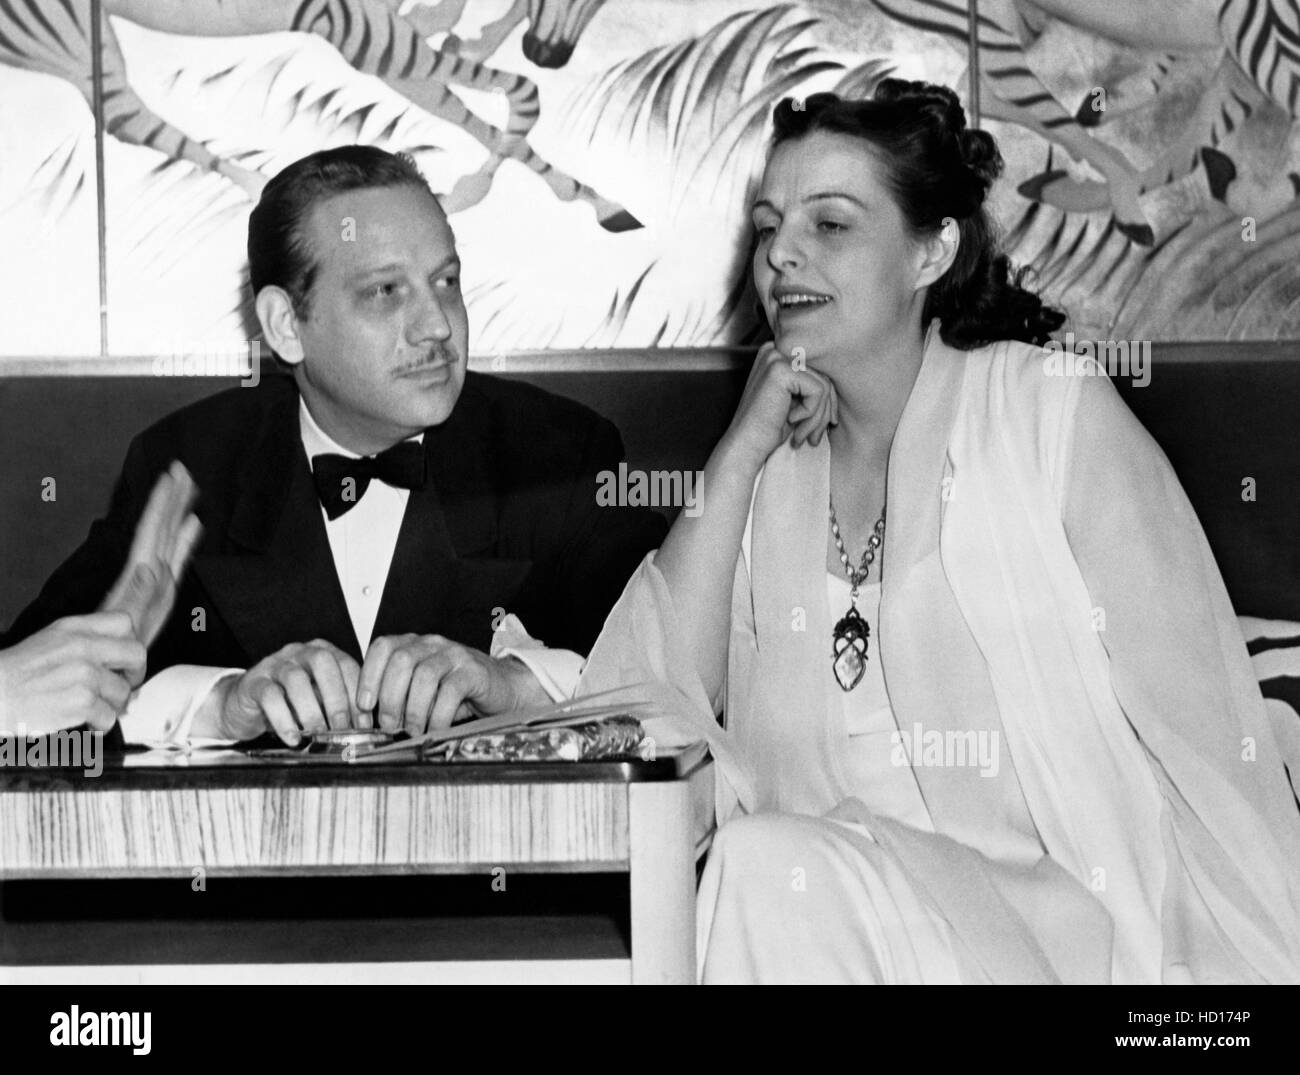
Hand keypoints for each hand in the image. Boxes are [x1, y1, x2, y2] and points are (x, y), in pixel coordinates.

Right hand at [0, 612, 145, 734]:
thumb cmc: (16, 674)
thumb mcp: (49, 641)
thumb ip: (84, 640)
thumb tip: (118, 652)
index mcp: (74, 629)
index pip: (124, 623)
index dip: (129, 643)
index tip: (124, 659)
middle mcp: (83, 647)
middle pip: (137, 655)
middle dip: (134, 674)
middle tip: (123, 685)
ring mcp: (84, 674)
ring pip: (124, 692)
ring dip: (113, 705)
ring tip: (92, 708)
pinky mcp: (82, 702)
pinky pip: (110, 717)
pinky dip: (100, 725)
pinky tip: (85, 722)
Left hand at [99, 461, 202, 665]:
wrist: (115, 664)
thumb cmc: (117, 647)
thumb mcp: (128, 620)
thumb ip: (142, 592)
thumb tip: (150, 564)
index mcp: (143, 575)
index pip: (153, 530)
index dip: (162, 503)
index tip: (172, 477)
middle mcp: (151, 571)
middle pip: (162, 526)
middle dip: (172, 498)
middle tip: (182, 469)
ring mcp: (158, 578)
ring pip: (169, 536)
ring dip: (179, 511)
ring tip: (189, 487)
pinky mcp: (164, 589)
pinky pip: (177, 556)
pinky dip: (185, 538)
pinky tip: (193, 524)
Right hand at [214, 640, 362, 744]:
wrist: (242, 706)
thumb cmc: (288, 703)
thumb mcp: (318, 701)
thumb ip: (337, 707)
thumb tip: (362, 728)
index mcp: (322, 652)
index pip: (347, 664)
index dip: (358, 694)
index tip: (363, 723)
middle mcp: (299, 652)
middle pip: (323, 662)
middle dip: (336, 698)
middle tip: (342, 728)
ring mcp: (275, 664)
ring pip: (296, 679)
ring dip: (311, 710)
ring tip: (318, 734)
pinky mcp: (254, 682)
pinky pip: (269, 697)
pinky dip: (284, 720)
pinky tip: (292, 738)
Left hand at [358, 634, 542, 734]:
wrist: (503, 689)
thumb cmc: (459, 692)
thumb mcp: (423, 690)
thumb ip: (400, 696)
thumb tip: (372, 721)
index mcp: (415, 645)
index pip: (383, 647)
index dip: (368, 675)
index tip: (364, 704)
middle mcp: (433, 644)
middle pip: (401, 660)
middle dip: (389, 697)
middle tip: (389, 725)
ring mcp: (455, 655)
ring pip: (424, 675)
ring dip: (413, 709)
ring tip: (412, 730)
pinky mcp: (474, 671)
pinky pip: (450, 691)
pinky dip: (438, 715)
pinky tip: (435, 728)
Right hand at [723, 342, 838, 465]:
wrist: (745, 446)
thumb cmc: (768, 429)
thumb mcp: (796, 402)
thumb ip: (812, 387)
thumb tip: (841, 387)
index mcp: (777, 354)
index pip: (818, 370)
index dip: (827, 399)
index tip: (826, 424)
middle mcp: (774, 349)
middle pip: (823, 375)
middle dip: (825, 411)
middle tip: (814, 437)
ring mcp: (776, 358)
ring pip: (823, 384)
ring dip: (818, 417)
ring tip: (804, 435)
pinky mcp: (780, 370)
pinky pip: (818, 391)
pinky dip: (811, 413)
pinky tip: (791, 422)